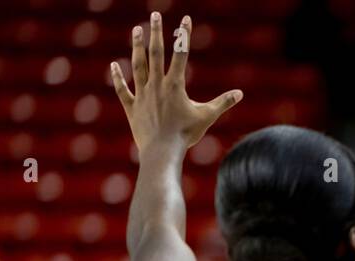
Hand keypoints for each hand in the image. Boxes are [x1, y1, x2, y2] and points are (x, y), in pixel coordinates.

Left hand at [110, 12, 241, 152]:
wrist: (162, 151)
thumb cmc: (186, 135)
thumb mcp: (207, 117)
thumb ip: (223, 103)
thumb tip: (239, 94)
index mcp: (175, 85)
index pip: (180, 54)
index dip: (183, 35)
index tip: (185, 19)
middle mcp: (156, 85)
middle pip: (155, 53)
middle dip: (156, 32)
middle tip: (155, 15)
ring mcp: (142, 95)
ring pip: (138, 65)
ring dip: (137, 46)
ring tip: (137, 30)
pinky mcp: (132, 107)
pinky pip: (123, 90)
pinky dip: (118, 77)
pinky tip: (115, 65)